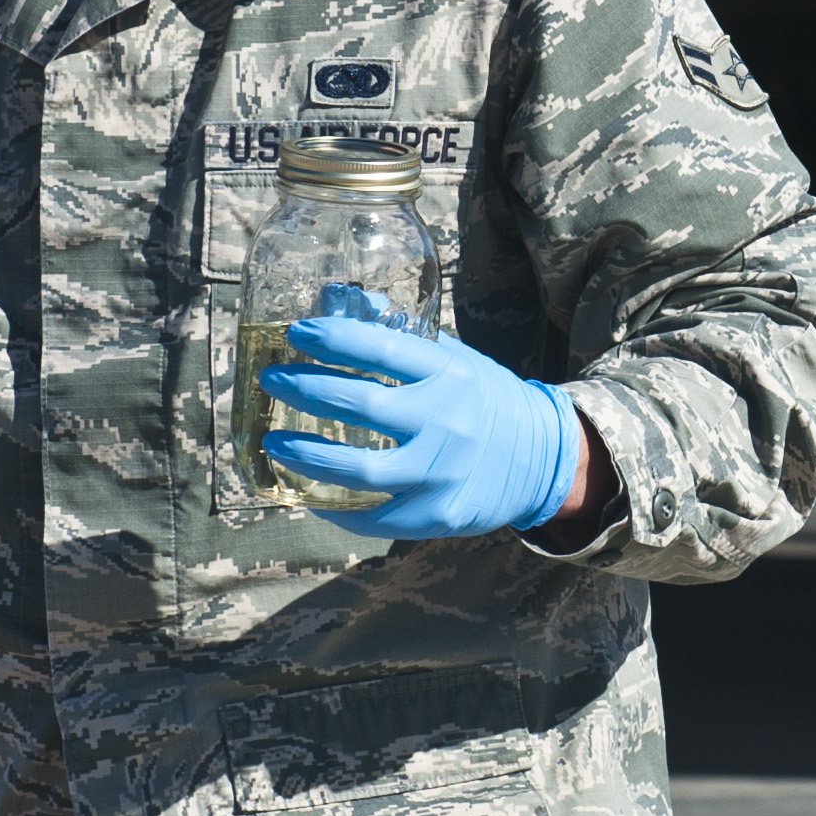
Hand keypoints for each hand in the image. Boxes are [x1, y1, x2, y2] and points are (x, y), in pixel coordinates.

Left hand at [257, 316, 585, 539]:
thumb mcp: (454, 358)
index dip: (333, 339)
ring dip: (306, 455)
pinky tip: (311, 494)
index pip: (382, 348)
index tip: (296, 333)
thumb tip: (339, 299)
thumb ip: (400, 335)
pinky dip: (336, 507)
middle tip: (273, 380)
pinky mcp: (439, 514)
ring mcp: (443, 471)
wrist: (543, 460)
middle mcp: (448, 420)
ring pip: (360, 470)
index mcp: (451, 373)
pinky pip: (375, 516)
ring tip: (274, 442)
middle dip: (305, 389)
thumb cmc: (484, 400)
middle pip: (362, 404)